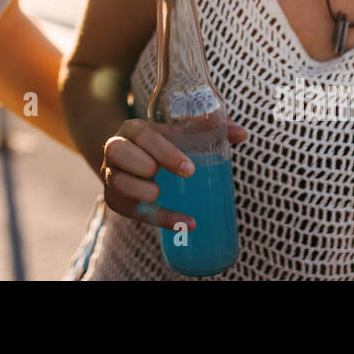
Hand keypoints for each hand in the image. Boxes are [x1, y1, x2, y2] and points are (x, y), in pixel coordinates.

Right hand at [100, 118, 246, 230]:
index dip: (164, 151)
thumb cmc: (163, 143)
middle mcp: (116, 148)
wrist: (133, 158)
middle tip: (181, 177)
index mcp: (134, 129)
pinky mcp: (115, 198)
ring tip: (160, 194)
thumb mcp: (179, 132)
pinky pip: (130, 210)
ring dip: (140, 191)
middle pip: (117, 152)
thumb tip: (242, 134)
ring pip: (116, 181)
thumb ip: (209, 129)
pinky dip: (158, 219)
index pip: (143, 135)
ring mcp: (112, 174)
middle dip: (145, 165)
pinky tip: (183, 224)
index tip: (190, 169)